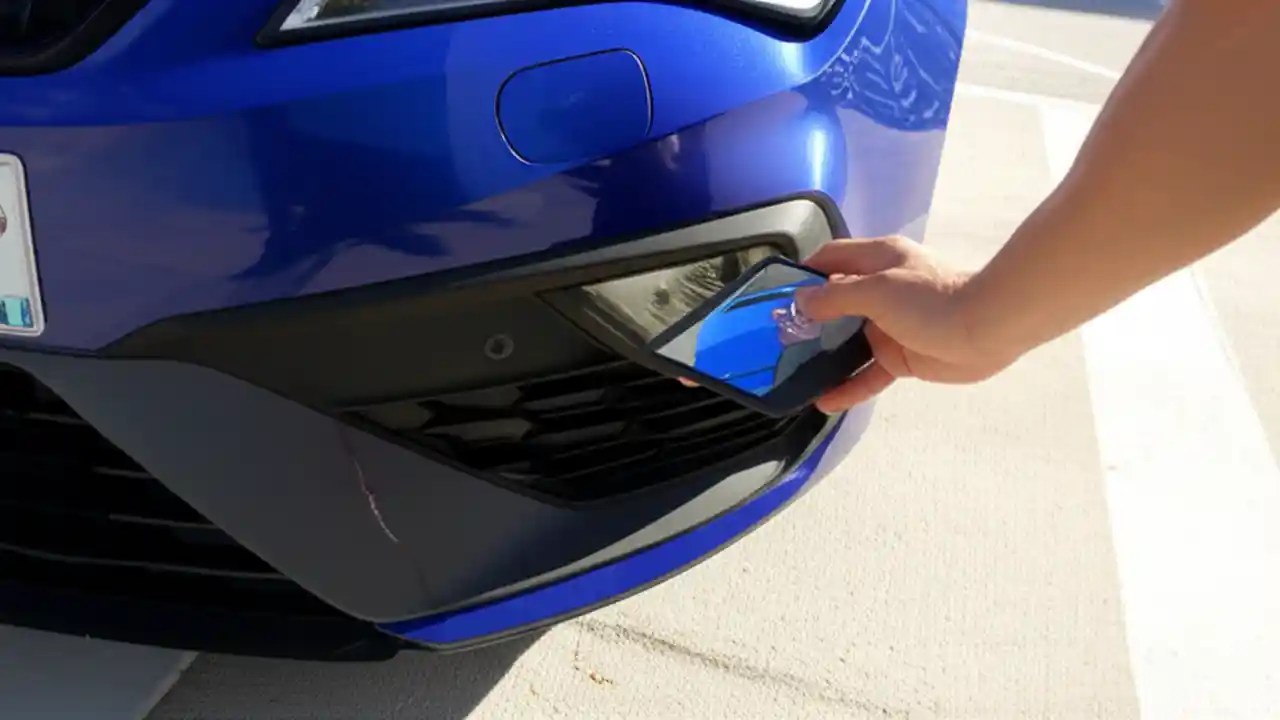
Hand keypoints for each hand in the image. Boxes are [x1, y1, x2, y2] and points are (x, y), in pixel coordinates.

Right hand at [795, 237, 1018, 412]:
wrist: (987, 328)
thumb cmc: (932, 299)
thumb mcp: (876, 290)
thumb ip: (835, 296)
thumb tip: (801, 301)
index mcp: (876, 261)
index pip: (830, 259)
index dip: (804, 273)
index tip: (776, 294)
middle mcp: (880, 290)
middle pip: (835, 302)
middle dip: (808, 319)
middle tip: (776, 338)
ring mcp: (889, 326)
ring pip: (847, 342)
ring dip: (824, 356)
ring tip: (792, 371)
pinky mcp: (900, 357)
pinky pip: (867, 374)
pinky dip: (848, 386)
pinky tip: (825, 402)